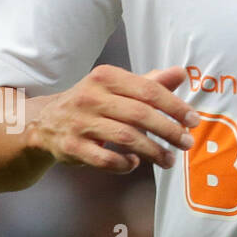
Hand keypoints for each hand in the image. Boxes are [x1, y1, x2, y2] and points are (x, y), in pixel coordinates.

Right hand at [27, 65, 199, 173]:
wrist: (43, 121)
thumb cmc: (92, 102)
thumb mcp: (117, 86)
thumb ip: (150, 82)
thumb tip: (181, 73)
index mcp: (106, 77)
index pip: (149, 90)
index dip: (175, 106)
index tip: (194, 120)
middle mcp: (91, 97)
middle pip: (140, 114)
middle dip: (169, 131)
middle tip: (186, 143)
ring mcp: (79, 122)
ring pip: (126, 138)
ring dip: (153, 151)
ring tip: (169, 160)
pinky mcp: (70, 147)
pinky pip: (104, 159)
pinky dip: (123, 163)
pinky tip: (134, 163)